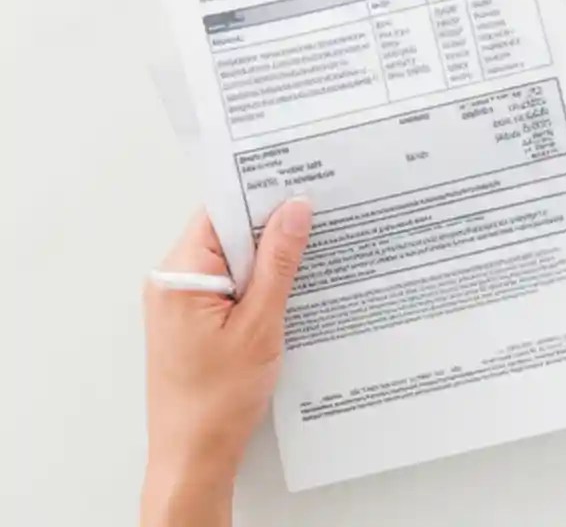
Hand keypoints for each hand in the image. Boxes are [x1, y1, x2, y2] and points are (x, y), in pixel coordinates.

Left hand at [141, 199, 311, 526]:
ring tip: (308, 262)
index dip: (261, 197)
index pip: (220, 212)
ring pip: (231, 259)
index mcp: (179, 275)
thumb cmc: (218, 399)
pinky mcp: (191, 319)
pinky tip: (287, 294)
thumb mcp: (260, 323)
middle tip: (318, 221)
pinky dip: (257, 284)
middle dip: (272, 227)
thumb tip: (295, 209)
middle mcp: (172, 281)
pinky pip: (228, 284)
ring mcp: (179, 301)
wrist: (193, 454)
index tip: (301, 188)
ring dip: (268, 259)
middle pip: (226, 232)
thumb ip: (279, 262)